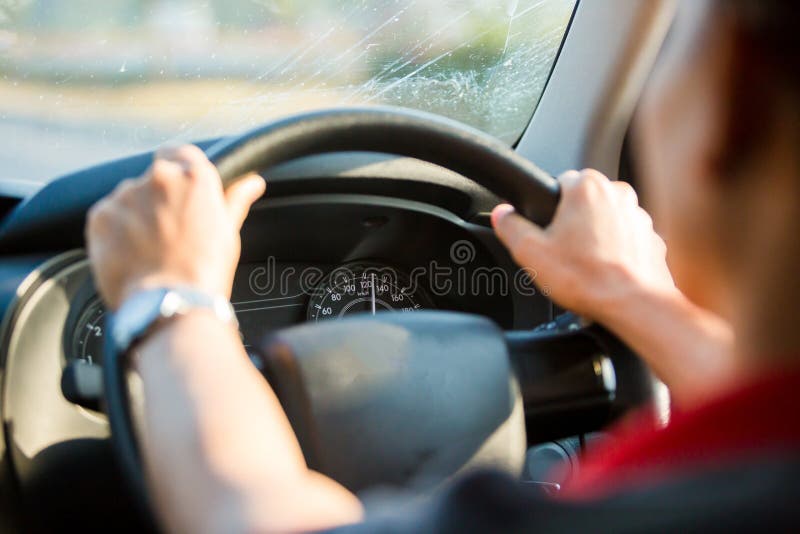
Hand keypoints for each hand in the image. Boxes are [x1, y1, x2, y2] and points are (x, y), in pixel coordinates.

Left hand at [86, 145, 265, 308]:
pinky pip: (106, 218)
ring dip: (135, 217)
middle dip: (157, 200)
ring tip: (148, 251)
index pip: (180, 152)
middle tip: (168, 233)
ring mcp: (126, 195)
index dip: (178, 172)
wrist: (171, 304)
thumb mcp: (228, 233)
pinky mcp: (101, 216)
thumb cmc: (205, 272)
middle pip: (152, 179)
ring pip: (128, 199)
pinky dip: (115, 233)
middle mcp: (159, 177)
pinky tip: (131, 255)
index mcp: (194, 177)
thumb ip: (234, 199)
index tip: (179, 192)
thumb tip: (252, 182)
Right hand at [492, 169, 675, 323]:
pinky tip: (603, 273)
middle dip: (571, 223)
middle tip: (561, 252)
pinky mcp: (651, 239)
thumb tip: (502, 214)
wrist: (634, 305)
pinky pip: (625, 240)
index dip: (547, 207)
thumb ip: (511, 227)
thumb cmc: (588, 278)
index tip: (545, 228)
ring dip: (594, 237)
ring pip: (605, 220)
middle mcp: (618, 194)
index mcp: (587, 188)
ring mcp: (639, 217)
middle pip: (583, 202)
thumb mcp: (531, 252)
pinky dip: (615, 253)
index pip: (559, 181)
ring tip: (583, 266)